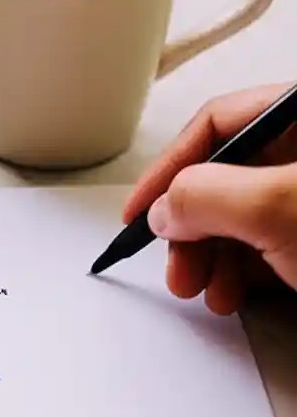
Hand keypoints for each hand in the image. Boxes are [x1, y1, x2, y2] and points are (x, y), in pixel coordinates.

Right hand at [123, 82, 296, 315]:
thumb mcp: (276, 206)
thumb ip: (205, 197)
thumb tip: (165, 209)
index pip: (216, 123)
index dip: (170, 167)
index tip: (141, 209)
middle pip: (224, 175)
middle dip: (190, 226)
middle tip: (175, 258)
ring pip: (243, 216)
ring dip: (210, 257)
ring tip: (203, 289)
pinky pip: (269, 244)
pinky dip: (242, 271)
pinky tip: (233, 293)